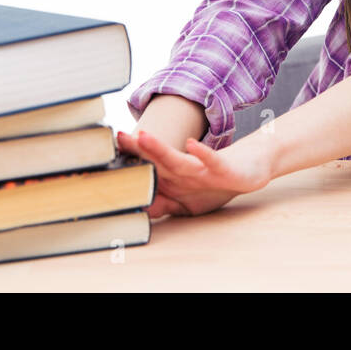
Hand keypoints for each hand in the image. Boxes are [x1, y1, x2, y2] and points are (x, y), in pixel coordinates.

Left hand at [117, 129, 272, 218]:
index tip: (101, 159)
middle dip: (134, 149)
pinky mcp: (223, 169)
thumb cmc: (213, 184)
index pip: (145, 167)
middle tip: (115, 138)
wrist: (249, 171)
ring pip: (178, 158)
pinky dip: (203, 153)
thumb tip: (135, 212)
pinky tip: (193, 145)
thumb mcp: (184, 203)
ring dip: (160, 148)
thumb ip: (161, 205)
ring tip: (143, 137)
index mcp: (172, 175)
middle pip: (155, 158)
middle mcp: (183, 168)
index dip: (125, 163)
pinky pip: (213, 160)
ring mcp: (202, 167)